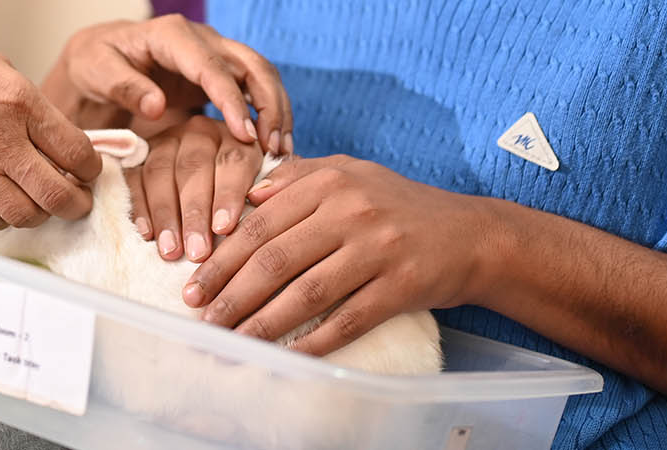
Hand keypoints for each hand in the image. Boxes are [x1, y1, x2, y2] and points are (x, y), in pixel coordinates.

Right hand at [0, 24, 100, 229]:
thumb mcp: (1, 68)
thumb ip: (33, 107)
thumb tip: (59, 140)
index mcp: (19, 103)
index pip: (77, 153)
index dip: (92, 169)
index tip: (89, 171)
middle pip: (58, 195)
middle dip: (77, 203)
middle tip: (77, 201)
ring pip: (26, 216)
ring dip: (41, 214)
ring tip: (40, 202)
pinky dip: (5, 218)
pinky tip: (6, 202)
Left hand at [43, 14, 293, 154]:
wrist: (98, 59)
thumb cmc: (95, 64)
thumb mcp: (96, 72)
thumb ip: (125, 87)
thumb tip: (157, 106)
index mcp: (172, 35)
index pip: (213, 67)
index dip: (233, 101)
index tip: (245, 135)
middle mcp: (201, 40)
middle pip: (252, 65)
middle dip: (270, 105)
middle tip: (275, 146)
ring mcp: (214, 55)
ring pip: (261, 76)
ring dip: (277, 111)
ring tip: (281, 149)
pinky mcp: (219, 75)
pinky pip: (254, 90)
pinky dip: (268, 115)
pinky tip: (272, 145)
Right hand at [125, 116, 262, 261]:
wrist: (216, 181)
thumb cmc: (251, 192)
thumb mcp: (270, 184)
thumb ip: (276, 185)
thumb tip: (263, 195)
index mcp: (237, 136)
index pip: (232, 161)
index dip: (228, 195)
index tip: (224, 229)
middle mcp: (200, 132)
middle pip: (194, 169)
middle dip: (194, 213)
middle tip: (197, 252)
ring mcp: (167, 142)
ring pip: (161, 173)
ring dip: (165, 215)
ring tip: (171, 251)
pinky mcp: (140, 157)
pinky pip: (134, 180)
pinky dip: (139, 208)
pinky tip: (146, 235)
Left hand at [182, 155, 501, 354]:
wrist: (472, 234)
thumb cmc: (400, 205)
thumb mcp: (350, 173)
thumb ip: (298, 177)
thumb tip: (246, 196)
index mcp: (330, 182)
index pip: (260, 223)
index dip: (222, 258)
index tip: (194, 284)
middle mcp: (351, 212)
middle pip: (275, 259)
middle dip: (231, 293)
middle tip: (202, 318)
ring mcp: (378, 250)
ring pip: (306, 293)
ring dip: (263, 323)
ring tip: (234, 341)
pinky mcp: (401, 286)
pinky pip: (347, 321)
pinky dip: (313, 342)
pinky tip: (287, 357)